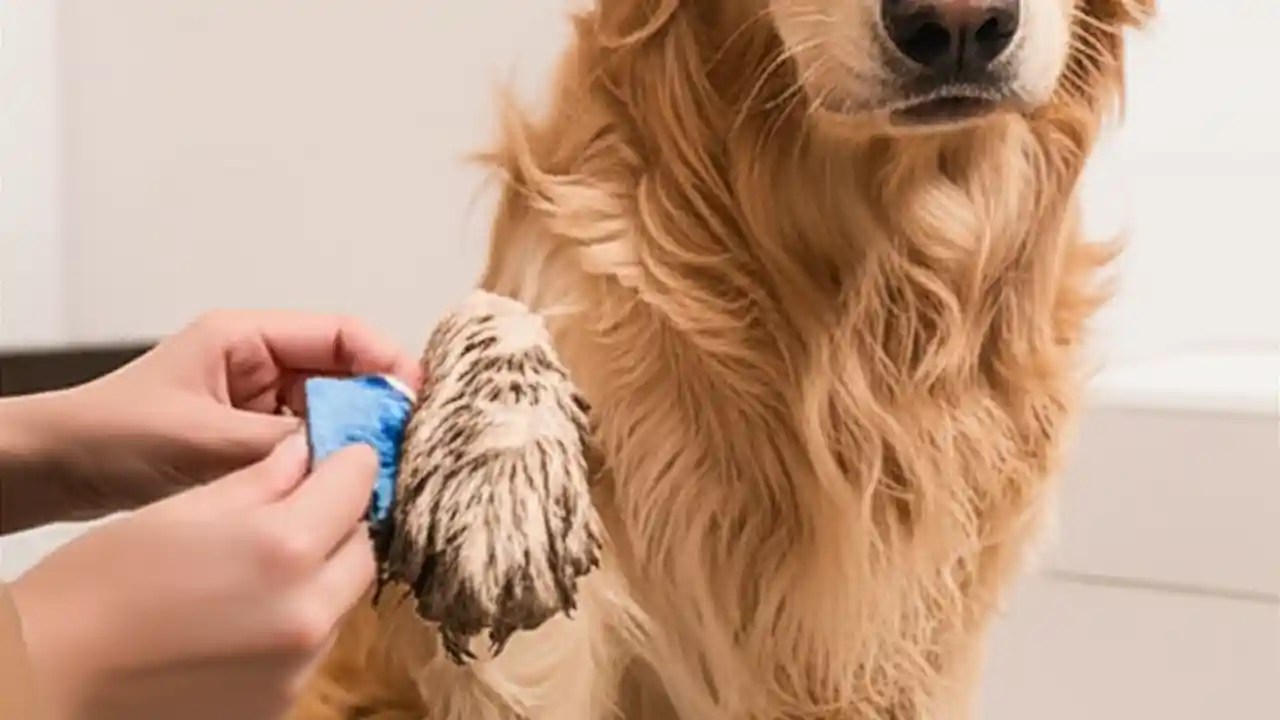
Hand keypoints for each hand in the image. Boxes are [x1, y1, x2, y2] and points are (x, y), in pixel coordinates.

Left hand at [2, 311, 418, 528]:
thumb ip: (281, 444)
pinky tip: (347, 489)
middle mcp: (260, 363)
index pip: (340, 334)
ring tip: (387, 471)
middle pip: (343, 373)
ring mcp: (257, 402)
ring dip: (355, 437)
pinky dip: (328, 462)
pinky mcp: (252, 438)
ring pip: (330, 411)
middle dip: (378, 404)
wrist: (56, 469)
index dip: (386, 361)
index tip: (418, 400)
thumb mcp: (203, 440)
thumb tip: (353, 456)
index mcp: (247, 339)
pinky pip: (306, 443)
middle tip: (412, 445)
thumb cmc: (115, 436)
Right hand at [11, 433, 377, 719]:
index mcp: (285, 547)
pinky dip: (298, 622)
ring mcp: (301, 664)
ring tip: (262, 570)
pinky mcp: (285, 703)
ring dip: (321, 576)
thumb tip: (306, 453)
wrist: (55, 677)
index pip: (357, 485)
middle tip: (300, 511)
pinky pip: (315, 646)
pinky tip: (248, 616)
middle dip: (339, 522)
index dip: (347, 464)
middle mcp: (309, 609)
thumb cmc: (104, 581)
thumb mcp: (182, 509)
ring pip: (342, 600)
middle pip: (361, 548)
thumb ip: (260, 480)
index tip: (336, 458)